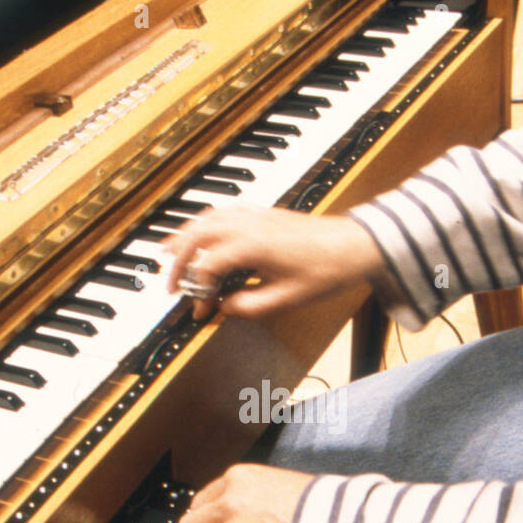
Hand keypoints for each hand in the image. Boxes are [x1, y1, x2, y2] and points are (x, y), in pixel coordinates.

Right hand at [165, 206, 383, 319]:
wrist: (355, 245)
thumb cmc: (327, 270)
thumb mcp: (287, 299)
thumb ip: (249, 306)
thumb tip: (224, 308)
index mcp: (252, 246)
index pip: (209, 266)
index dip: (200, 292)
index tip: (201, 311)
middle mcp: (249, 225)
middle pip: (197, 235)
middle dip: (178, 260)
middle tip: (170, 284)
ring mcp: (256, 215)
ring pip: (207, 218)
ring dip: (184, 235)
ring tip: (167, 251)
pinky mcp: (264, 214)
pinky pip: (223, 212)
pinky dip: (204, 223)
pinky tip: (200, 233)